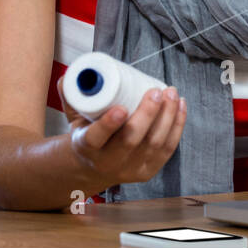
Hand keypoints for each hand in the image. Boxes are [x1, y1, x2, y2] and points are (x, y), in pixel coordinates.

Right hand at [57, 75, 185, 192]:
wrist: (93, 168)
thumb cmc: (86, 135)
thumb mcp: (74, 118)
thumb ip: (72, 96)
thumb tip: (67, 76)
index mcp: (87, 148)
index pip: (96, 138)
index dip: (109, 124)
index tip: (121, 107)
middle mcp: (108, 163)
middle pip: (131, 140)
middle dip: (147, 114)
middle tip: (156, 91)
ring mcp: (131, 169)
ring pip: (154, 144)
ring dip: (167, 117)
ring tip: (171, 93)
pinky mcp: (148, 171)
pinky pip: (168, 149)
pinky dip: (177, 126)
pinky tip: (180, 105)